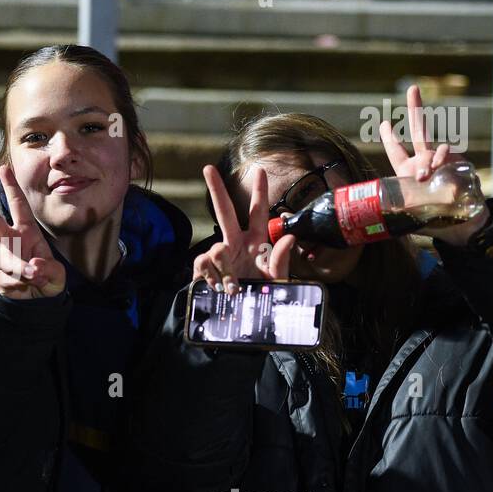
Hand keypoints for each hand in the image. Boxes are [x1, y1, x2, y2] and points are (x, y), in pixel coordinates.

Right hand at [0, 165, 65, 299]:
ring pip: (8, 261)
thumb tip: (32, 267)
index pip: (18, 205)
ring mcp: (1, 257)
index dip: (11, 186)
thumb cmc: (48, 278)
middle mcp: (10, 240)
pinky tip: (26, 286)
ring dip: (22, 270)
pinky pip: (8, 279)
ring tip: (34, 277)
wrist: (35, 300)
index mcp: (27, 230)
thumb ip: (48, 269)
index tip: (3, 168)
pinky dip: (20, 284)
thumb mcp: (57, 274)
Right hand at [193, 164, 295, 293]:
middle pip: (224, 211)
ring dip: (225, 269)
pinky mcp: (204, 269)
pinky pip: (203, 263)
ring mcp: (219, 256)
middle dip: (216, 189)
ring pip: (216, 248)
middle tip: (208, 168)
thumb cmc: (262, 298)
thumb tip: (289, 236)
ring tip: (233, 289)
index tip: (260, 171)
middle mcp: (236, 244)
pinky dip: (211, 276)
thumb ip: (281, 259)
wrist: (242, 323)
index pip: (257, 213)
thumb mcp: (277, 281)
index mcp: (256, 242)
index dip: (258, 192)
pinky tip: (217, 287)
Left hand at [381, 84, 489, 243]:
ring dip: (425, 158)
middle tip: (413, 88)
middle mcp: (424, 160)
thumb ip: (396, 207)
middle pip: (419, 129)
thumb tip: (377, 212)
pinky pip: (445, 153)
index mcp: (407, 170)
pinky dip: (440, 158)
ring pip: (430, 144)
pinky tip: (437, 168)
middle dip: (416, 108)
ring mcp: (441, 159)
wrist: (462, 222)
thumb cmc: (434, 218)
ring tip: (423, 175)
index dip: (389, 136)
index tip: (385, 123)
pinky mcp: (456, 162)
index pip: (396, 150)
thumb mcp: (409, 212)